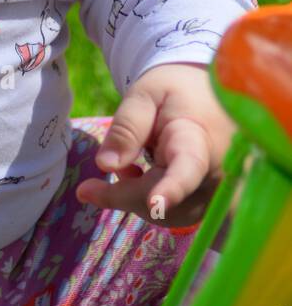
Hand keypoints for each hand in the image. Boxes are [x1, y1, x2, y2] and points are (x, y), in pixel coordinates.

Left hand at [74, 62, 237, 228]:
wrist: (209, 95)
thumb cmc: (174, 91)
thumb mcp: (144, 96)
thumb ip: (126, 128)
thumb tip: (105, 165)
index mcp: (197, 139)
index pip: (188, 167)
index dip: (172, 189)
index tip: (155, 203)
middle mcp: (215, 174)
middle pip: (167, 201)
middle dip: (125, 194)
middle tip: (89, 187)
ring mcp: (217, 193)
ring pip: (170, 214)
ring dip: (139, 197)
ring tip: (130, 167)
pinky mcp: (212, 203)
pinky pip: (178, 215)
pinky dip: (153, 202)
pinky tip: (144, 179)